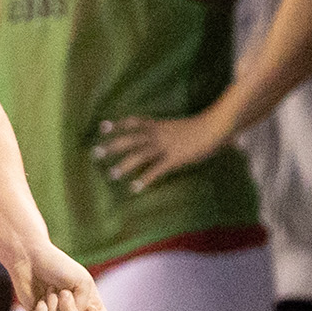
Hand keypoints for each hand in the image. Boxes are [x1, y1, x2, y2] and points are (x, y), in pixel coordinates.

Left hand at [5, 239, 113, 310]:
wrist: (31, 258)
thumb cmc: (59, 266)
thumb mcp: (82, 281)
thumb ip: (85, 304)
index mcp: (90, 304)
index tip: (91, 310)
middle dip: (68, 310)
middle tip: (63, 291)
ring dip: (53, 305)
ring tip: (50, 288)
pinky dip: (42, 310)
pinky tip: (39, 298)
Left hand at [95, 113, 231, 192]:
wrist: (216, 127)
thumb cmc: (202, 126)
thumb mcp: (181, 126)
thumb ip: (170, 130)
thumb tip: (165, 133)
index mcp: (159, 125)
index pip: (134, 122)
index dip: (118, 125)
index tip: (102, 127)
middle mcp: (158, 134)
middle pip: (130, 139)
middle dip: (112, 146)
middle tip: (95, 153)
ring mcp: (166, 146)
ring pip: (139, 155)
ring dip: (124, 166)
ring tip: (111, 174)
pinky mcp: (175, 159)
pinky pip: (156, 170)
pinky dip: (145, 179)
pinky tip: (135, 187)